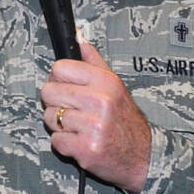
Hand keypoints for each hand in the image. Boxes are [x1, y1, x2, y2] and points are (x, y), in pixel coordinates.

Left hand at [40, 38, 151, 193]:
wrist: (144, 157)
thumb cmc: (124, 120)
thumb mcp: (115, 86)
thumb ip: (93, 61)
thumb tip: (78, 36)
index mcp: (105, 82)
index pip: (59, 69)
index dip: (58, 80)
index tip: (67, 89)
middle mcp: (100, 101)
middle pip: (48, 92)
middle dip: (55, 104)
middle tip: (73, 112)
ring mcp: (93, 126)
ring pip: (49, 118)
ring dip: (59, 126)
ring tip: (79, 128)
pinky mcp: (85, 148)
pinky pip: (55, 141)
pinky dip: (64, 144)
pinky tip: (80, 141)